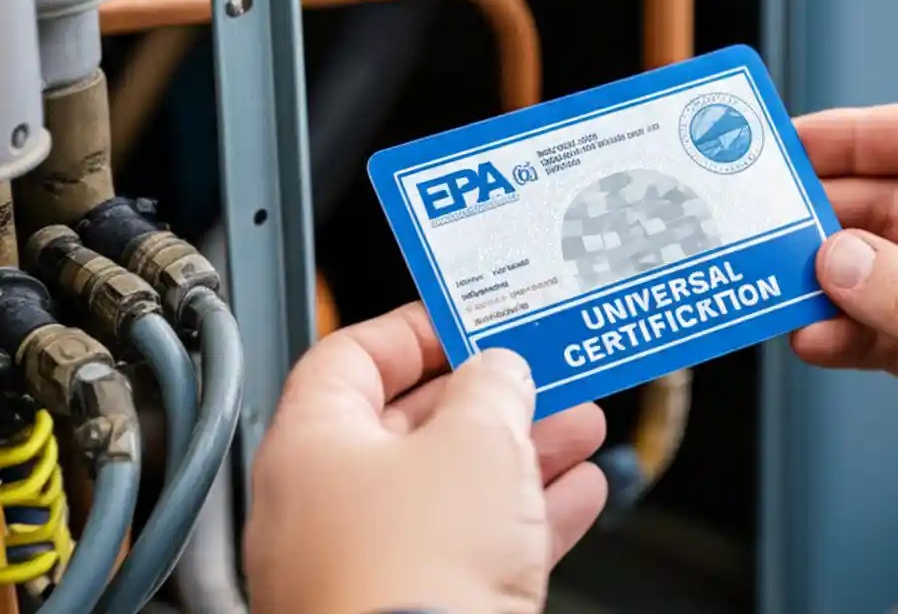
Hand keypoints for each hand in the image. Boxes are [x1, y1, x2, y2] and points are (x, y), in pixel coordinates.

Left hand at [243, 303, 606, 612]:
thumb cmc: (414, 569)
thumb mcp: (475, 440)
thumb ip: (492, 387)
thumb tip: (501, 371)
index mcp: (311, 444)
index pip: (351, 357)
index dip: (416, 329)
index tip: (468, 319)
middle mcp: (323, 505)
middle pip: (413, 425)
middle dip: (493, 398)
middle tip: (541, 376)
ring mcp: (365, 564)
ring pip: (452, 489)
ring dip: (524, 453)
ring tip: (580, 427)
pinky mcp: (410, 610)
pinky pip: (471, 549)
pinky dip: (526, 519)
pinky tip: (577, 496)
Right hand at [791, 102, 897, 472]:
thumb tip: (839, 262)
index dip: (857, 136)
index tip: (791, 141)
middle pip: (894, 206)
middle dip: (829, 216)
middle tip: (765, 224)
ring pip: (880, 272)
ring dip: (828, 283)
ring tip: (781, 290)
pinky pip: (885, 332)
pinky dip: (847, 337)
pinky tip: (817, 341)